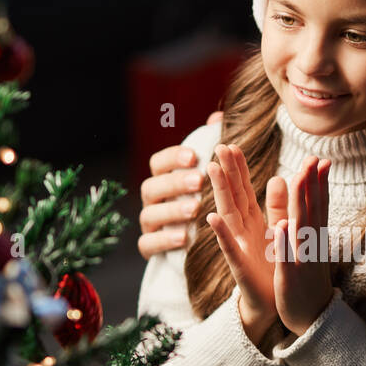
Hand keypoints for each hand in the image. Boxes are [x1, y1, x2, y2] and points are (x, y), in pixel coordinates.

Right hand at [136, 110, 224, 259]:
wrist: (203, 245)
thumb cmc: (207, 204)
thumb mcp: (215, 179)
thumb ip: (214, 148)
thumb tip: (217, 117)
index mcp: (164, 179)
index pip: (159, 163)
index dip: (173, 157)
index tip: (195, 156)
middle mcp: (153, 200)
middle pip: (152, 186)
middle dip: (175, 182)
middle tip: (199, 181)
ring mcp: (150, 224)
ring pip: (150, 214)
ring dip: (172, 211)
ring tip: (194, 209)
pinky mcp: (150, 247)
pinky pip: (149, 244)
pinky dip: (164, 240)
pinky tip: (183, 238)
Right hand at [204, 143, 289, 344]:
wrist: (274, 303)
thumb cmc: (273, 267)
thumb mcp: (278, 231)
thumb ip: (278, 205)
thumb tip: (279, 175)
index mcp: (252, 222)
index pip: (243, 190)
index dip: (238, 168)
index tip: (231, 144)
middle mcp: (241, 231)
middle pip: (232, 196)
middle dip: (225, 171)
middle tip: (218, 145)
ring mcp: (238, 247)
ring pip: (227, 215)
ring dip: (219, 192)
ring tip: (211, 170)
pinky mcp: (240, 267)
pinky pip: (229, 248)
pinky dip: (220, 233)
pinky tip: (211, 218)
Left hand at [273, 155, 334, 336]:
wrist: (314, 317)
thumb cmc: (308, 278)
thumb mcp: (307, 247)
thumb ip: (304, 220)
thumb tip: (308, 197)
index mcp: (314, 237)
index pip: (318, 204)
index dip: (319, 182)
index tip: (321, 158)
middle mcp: (311, 245)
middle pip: (312, 209)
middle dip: (311, 184)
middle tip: (313, 158)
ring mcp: (301, 260)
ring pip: (301, 228)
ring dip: (300, 203)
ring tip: (298, 178)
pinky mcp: (289, 277)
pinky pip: (285, 256)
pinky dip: (284, 241)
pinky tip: (282, 225)